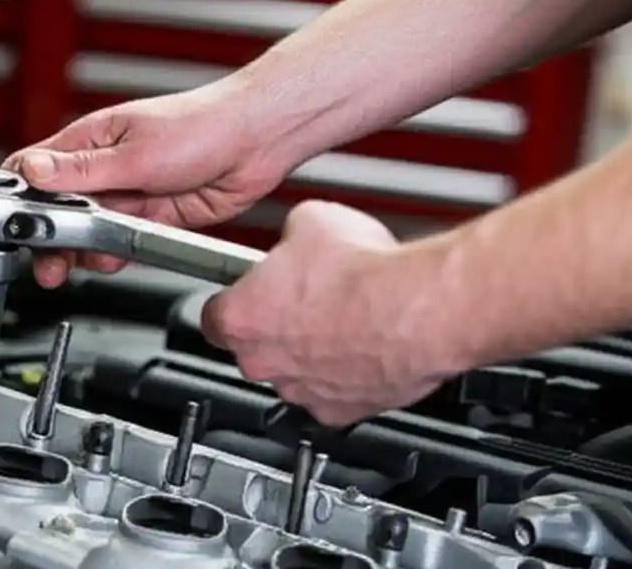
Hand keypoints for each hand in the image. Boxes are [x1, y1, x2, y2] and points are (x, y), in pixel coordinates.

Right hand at [2, 81, 293, 287]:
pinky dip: (117, 252)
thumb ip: (80, 170)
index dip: (18, 197)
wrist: (256, 141)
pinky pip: (122, 240)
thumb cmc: (201, 125)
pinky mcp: (152, 214)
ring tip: (90, 258)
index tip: (12, 223)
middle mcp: (104, 167)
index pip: (35, 169)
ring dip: (86, 248)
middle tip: (48, 262)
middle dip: (51, 237)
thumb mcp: (132, 152)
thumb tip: (31, 171)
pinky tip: (117, 255)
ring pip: (90, 230)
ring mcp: (128, 192)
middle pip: (59, 209)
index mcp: (89, 141)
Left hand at [203, 200, 469, 426]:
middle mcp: (262, 361)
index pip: (214, 316)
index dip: (236, 300)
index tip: (249, 292)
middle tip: (304, 300)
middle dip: (274, 326)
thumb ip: (288, 236)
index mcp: (240, 317)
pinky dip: (343, 375)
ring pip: (291, 372)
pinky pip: (330, 394)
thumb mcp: (310, 221)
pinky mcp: (340, 410)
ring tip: (342, 319)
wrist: (418, 308)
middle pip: (253, 346)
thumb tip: (295, 234)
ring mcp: (299, 390)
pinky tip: (363, 345)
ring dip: (309, 351)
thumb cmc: (363, 271)